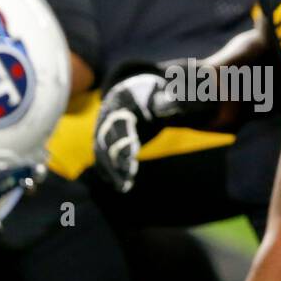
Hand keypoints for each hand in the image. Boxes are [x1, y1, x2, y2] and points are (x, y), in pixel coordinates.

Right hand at [93, 72, 169, 192]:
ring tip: (124, 186)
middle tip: (129, 171)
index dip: (124, 137)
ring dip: (112, 170)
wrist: (127, 94)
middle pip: (107, 139)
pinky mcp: (102, 144)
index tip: (132, 153)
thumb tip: (178, 104)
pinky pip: (102, 159)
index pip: (120, 121)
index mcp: (120, 103)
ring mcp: (101, 131)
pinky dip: (109, 173)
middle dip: (116, 156)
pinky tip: (121, 186)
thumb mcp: (157, 94)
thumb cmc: (146, 95)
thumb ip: (167, 102)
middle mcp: (106, 118)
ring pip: (103, 152)